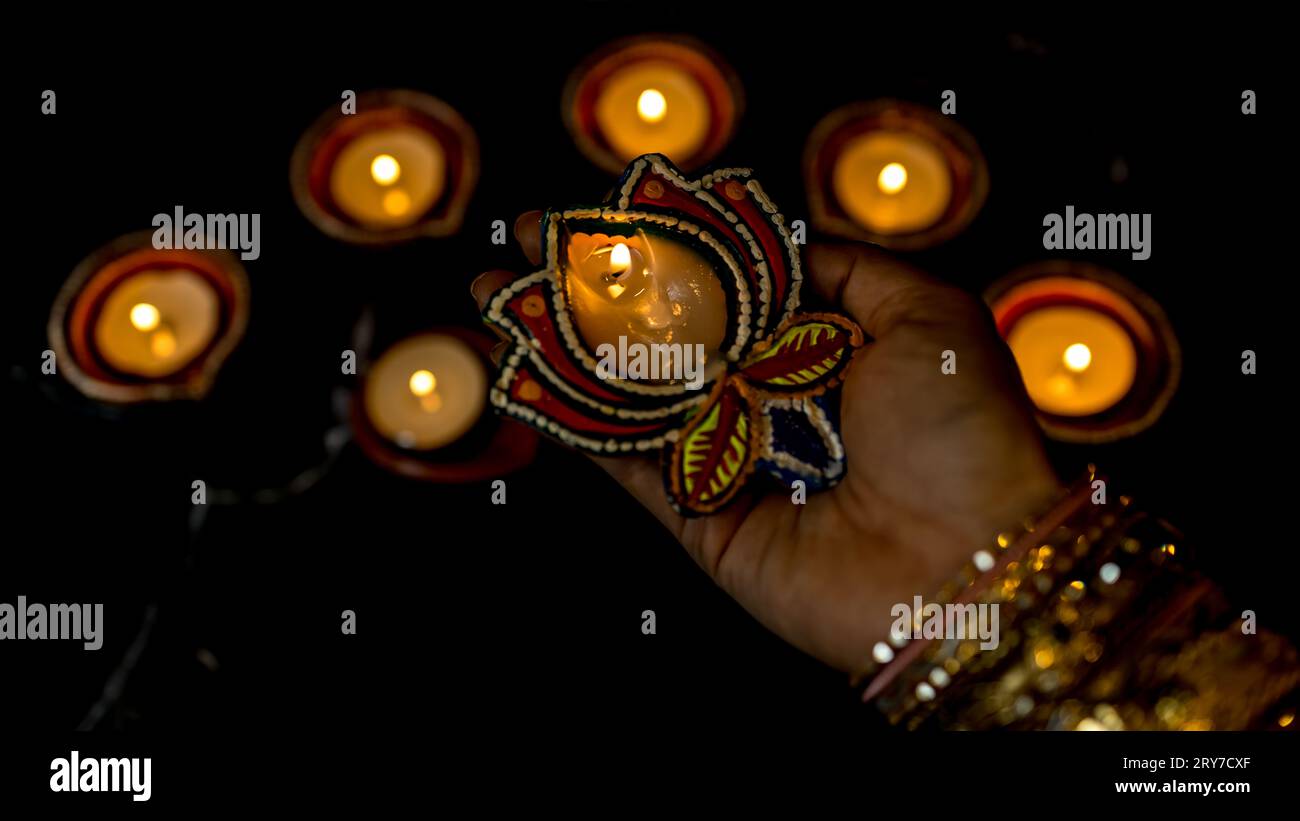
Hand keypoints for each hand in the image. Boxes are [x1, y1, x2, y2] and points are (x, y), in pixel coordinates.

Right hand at [474, 213, 1060, 672]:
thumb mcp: (927, 313)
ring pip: (629, 395)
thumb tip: (772, 233)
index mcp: (822, 347)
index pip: (724, 282)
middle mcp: (769, 400)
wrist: (966, 562)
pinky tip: (521, 374)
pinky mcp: (701, 519)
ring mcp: (729, 460)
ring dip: (558, 346)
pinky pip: (626, 464)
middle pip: (663, 333)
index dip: (660, 244)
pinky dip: (571, 423)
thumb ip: (844, 267)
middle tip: (521, 243)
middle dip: (590, 287)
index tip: (601, 210)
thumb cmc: (960, 430)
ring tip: (492, 299)